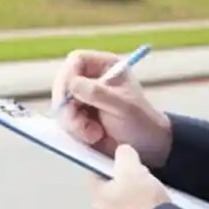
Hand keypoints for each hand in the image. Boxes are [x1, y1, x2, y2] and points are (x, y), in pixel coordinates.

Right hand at [51, 49, 171, 166]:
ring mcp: (83, 99)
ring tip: (95, 134)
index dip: (69, 75)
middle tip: (79, 123)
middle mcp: (91, 80)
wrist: (147, 148)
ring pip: (61, 105)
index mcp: (105, 67)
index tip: (69, 95)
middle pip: (63, 83)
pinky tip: (93, 137)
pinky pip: (65, 121)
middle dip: (68, 106)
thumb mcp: (123, 106)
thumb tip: (72, 84)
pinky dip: (75, 131)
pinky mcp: (79, 118)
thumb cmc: (141, 121)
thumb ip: (98, 93)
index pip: (77, 60)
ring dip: (73, 122)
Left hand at [91, 145, 170, 208]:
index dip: (108, 162)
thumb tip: (123, 152)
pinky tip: (159, 206)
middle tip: (140, 173)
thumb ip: (124, 155)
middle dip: (125, 180)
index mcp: (97, 197)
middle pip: (111, 190)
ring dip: (137, 197)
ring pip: (125, 205)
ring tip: (153, 190)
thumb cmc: (140, 202)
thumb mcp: (131, 168)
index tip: (121, 157)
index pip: (96, 174)